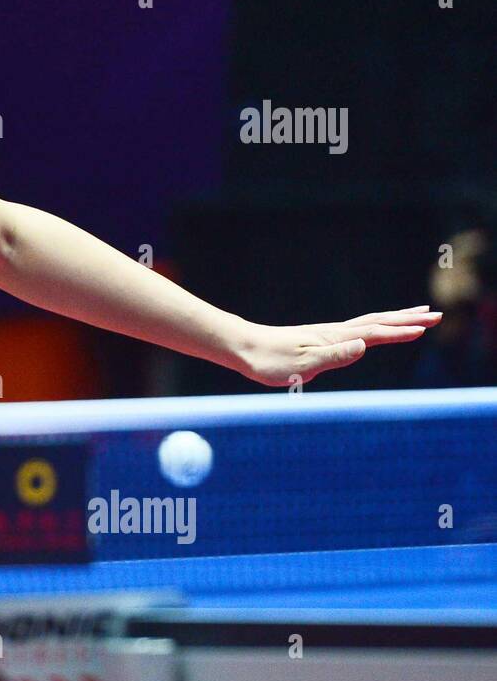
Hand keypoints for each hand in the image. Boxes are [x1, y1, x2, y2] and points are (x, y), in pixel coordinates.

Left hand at [234, 305, 441, 386]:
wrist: (242, 347)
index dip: (400, 331)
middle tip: (437, 315)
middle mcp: (334, 333)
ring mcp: (328, 335)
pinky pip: (357, 330)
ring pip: (369, 323)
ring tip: (416, 316)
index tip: (426, 328)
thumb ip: (333, 357)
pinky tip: (375, 330)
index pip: (375, 333)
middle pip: (377, 322)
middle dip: (407, 320)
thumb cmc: (268, 361)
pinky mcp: (320, 340)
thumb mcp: (301, 365)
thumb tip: (363, 344)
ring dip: (394, 319)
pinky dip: (375, 326)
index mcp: (334, 339)